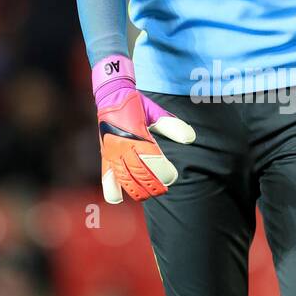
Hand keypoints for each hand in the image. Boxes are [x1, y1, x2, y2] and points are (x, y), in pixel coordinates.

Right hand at [92, 54, 195, 203]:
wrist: (111, 96)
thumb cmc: (137, 106)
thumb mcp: (155, 112)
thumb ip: (172, 125)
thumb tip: (190, 138)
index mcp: (136, 135)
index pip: (151, 159)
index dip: (162, 171)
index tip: (172, 177)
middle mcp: (122, 146)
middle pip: (139, 173)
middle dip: (153, 185)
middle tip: (164, 189)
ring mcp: (112, 153)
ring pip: (124, 179)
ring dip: (136, 191)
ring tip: (148, 196)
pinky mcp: (105, 157)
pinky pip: (106, 177)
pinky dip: (111, 190)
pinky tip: (119, 198)